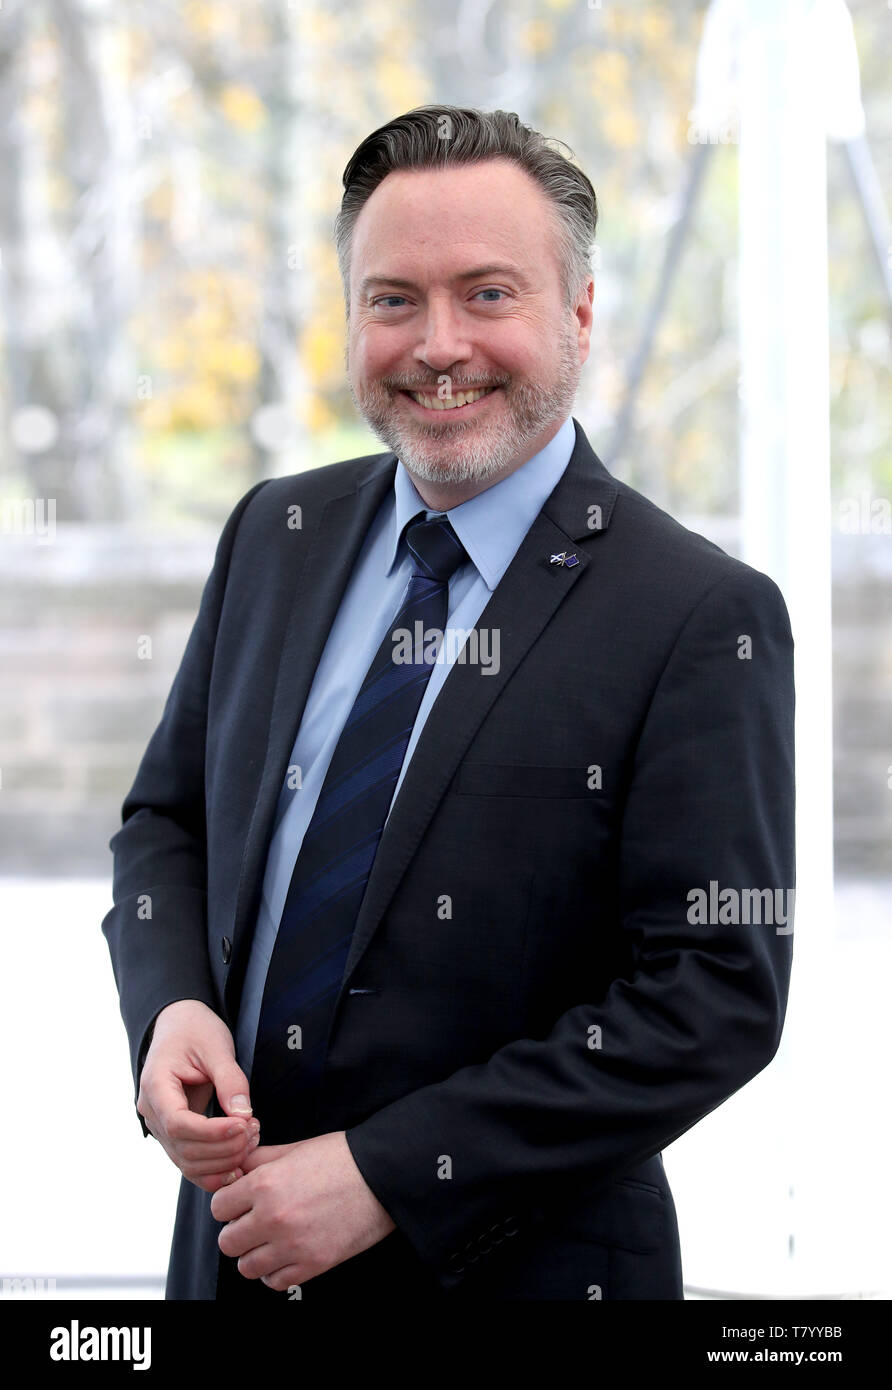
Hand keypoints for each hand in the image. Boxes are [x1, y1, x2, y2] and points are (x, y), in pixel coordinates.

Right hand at [137, 999, 259, 1191]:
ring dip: (222, 1161)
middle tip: (255, 1131)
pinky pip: (190, 1162)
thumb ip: (230, 1079)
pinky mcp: (175, 1134)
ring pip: (187, 1162)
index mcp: (155, 1085)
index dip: (211, 1132)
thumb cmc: (195, 1030)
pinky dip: (214, 1170)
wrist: (180, 1026)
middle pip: (183, 1149)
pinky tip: (238, 1163)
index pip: (178, 1123)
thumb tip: (243, 1115)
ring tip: (252, 1139)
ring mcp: (160, 1126)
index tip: (243, 1126)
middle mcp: (151, 1111)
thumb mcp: (216, 1046)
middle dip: (223, 1148)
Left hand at [210, 1131, 395, 1290]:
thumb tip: (236, 1171)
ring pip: (246, 1267)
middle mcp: (273, 1217)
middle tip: (254, 1223)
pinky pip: (274, 1282)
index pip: (218, 1208)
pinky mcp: (312, 1265)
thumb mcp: (295, 1147)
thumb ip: (260, 1159)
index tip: (240, 1204)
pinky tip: (286, 1255)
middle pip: (227, 1242)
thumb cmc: (341, 1157)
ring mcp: (292, 1245)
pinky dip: (275, 1272)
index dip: (229, 1204)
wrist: (383, 1175)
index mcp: (265, 1183)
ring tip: (270, 1241)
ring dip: (254, 1255)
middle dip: (238, 1231)